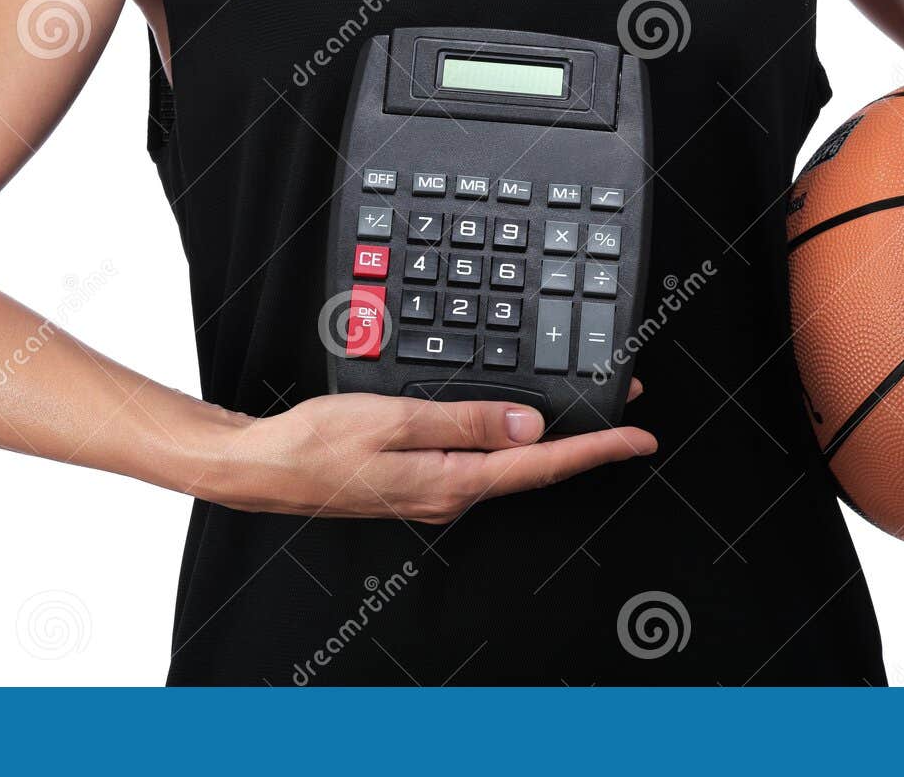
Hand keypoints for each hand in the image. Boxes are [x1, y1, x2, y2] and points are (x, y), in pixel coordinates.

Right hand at [209, 381, 654, 523]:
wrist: (265, 467)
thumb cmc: (317, 444)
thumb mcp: (395, 419)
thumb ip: (465, 422)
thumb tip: (528, 427)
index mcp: (450, 481)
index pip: (541, 464)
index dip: (596, 448)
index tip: (638, 437)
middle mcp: (451, 494)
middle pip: (535, 467)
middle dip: (585, 440)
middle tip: (626, 409)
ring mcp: (437, 492)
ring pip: (511, 464)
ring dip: (550, 441)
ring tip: (587, 412)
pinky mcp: (423, 481)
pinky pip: (482, 462)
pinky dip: (512, 442)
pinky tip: (520, 425)